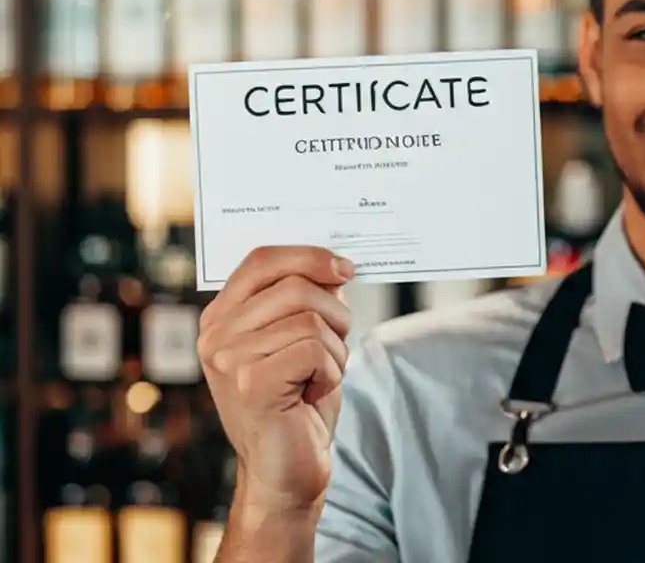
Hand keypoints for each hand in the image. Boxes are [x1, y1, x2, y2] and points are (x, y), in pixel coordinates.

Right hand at [198, 245, 354, 513]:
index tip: (345, 268)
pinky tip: (313, 394)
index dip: (308, 255)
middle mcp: (216, 335)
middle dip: (335, 313)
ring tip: (320, 377)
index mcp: (222, 318)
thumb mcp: (302, 341)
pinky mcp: (251, 383)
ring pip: (311, 319)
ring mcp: (228, 359)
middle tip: (336, 347)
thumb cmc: (298, 405)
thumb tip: (335, 264)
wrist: (285, 473)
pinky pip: (315, 349)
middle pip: (295, 285)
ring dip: (336, 349)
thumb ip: (309, 301)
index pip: (262, 260)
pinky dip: (331, 372)